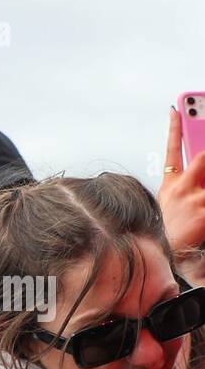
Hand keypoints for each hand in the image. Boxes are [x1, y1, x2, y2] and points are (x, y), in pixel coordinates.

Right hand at [160, 107, 204, 282]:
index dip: (175, 127)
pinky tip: (202, 213)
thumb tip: (200, 164)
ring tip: (198, 199)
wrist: (167, 258)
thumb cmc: (170, 232)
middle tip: (204, 161)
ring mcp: (194, 199)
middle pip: (203, 157)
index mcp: (171, 185)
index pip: (172, 149)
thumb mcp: (170, 205)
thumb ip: (186, 184)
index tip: (178, 109)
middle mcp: (181, 188)